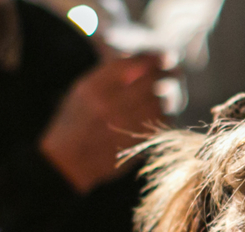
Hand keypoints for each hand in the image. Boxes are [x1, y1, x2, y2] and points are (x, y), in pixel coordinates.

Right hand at [39, 54, 166, 193]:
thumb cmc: (76, 120)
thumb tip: (143, 60)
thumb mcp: (82, 90)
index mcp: (93, 88)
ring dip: (163, 96)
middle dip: (165, 74)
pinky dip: (164, 115)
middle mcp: (110, 106)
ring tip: (159, 95)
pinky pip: (161, 123)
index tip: (164, 56)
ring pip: (159, 102)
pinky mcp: (137, 142)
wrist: (70, 161)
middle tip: (173, 72)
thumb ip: (109, 74)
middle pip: (150, 82)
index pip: (130, 64)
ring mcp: (125, 126)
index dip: (152, 58)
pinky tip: (157, 113)